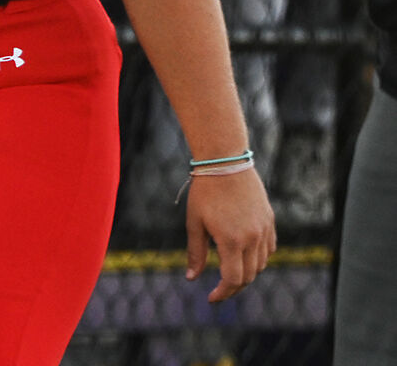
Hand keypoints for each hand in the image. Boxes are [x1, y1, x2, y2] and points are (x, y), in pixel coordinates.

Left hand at [184, 167, 275, 302]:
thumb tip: (192, 278)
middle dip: (234, 287)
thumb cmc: (204, 192)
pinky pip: (269, 249)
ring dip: (247, 273)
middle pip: (249, 276)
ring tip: (230, 272)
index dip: (223, 292)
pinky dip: (259, 258)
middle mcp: (252, 238)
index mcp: (232, 240)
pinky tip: (245, 256)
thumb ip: (195, 252)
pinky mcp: (270, 221)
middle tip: (219, 289)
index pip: (233, 279)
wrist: (225, 163)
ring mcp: (264, 229)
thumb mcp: (195, 222)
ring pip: (261, 264)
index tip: (211, 298)